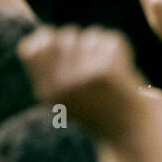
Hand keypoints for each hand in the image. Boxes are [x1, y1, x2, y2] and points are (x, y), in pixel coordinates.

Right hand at [17, 25, 146, 144]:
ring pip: (90, 36)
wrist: (129, 128)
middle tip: (91, 54)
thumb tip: (42, 33)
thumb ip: (50, 67)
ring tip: (107, 65)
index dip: (44, 38)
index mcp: (47, 91)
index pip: (31, 48)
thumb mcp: (65, 94)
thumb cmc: (96, 108)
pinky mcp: (108, 72)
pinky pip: (110, 41)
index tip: (58, 40)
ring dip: (100, 45)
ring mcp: (84, 77)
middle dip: (79, 39)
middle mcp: (61, 84)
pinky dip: (118, 49)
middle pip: (64, 36)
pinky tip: (122, 68)